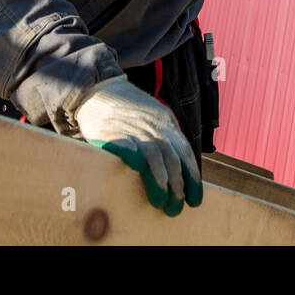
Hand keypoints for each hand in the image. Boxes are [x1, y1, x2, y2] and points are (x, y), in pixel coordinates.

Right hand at [73, 75, 202, 215]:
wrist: (99, 89)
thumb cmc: (127, 108)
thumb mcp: (153, 116)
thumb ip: (165, 137)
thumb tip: (177, 170)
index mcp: (166, 123)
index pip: (185, 152)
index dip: (192, 177)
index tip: (194, 199)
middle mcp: (153, 126)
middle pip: (171, 158)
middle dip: (177, 185)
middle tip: (176, 206)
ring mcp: (134, 128)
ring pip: (153, 155)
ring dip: (159, 179)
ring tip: (161, 200)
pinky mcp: (112, 131)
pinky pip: (127, 145)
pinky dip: (134, 157)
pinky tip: (137, 170)